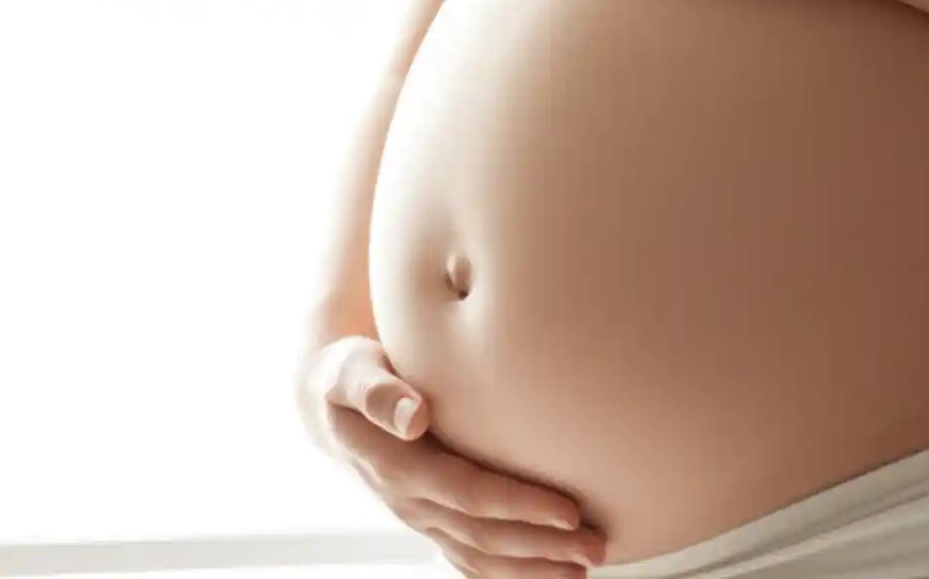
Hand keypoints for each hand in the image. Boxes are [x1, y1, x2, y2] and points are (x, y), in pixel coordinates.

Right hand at [299, 335, 606, 576]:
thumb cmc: (350, 374)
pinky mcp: (430, 521)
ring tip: (587, 564)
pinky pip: (471, 559)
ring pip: (479, 556)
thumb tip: (415, 417)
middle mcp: (407, 500)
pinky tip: (553, 573)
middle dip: (541, 544)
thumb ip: (376, 390)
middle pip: (481, 533)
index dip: (516, 504)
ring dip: (534, 567)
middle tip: (597, 544)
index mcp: (393, 464)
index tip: (569, 510)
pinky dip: (511, 572)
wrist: (330, 404)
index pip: (464, 492)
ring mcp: (418, 517)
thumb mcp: (350, 370)